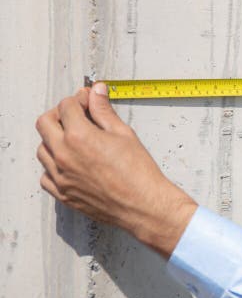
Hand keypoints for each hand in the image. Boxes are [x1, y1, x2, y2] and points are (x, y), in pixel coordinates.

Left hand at [35, 83, 196, 257]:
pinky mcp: (62, 193)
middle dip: (59, 114)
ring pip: (42, 149)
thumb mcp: (124, 134)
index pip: (66, 106)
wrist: (143, 204)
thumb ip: (104, 111)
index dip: (79, 98)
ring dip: (54, 139)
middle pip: (45, 123)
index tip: (88, 100)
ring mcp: (60, 176)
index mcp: (79, 137)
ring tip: (74, 139)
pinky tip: (70, 162)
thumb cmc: (138, 172)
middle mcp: (64, 155)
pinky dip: (53, 165)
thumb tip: (97, 92)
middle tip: (76, 115)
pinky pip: (45, 175)